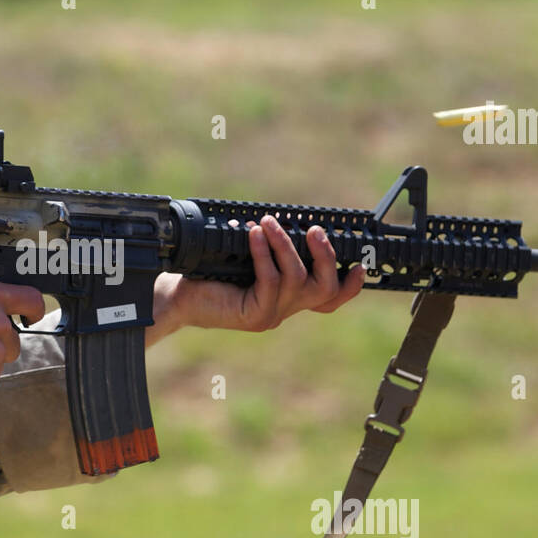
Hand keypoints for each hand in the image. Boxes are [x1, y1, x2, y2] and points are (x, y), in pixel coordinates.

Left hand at [149, 220, 362, 342]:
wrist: (178, 297)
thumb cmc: (209, 273)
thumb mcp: (246, 257)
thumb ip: (269, 248)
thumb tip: (280, 220)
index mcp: (289, 298)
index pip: (330, 299)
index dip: (350, 286)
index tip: (360, 265)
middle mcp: (285, 310)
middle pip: (326, 290)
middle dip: (326, 256)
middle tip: (314, 231)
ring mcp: (272, 316)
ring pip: (297, 279)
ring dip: (285, 245)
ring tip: (269, 222)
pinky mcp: (255, 316)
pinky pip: (270, 281)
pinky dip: (265, 253)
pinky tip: (255, 235)